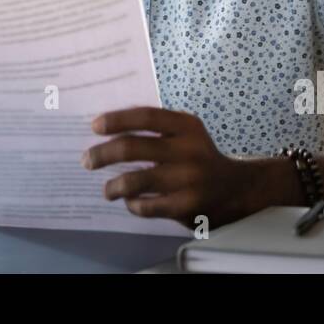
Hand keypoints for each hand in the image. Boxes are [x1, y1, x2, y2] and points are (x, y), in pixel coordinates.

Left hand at [81, 106, 270, 229]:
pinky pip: (146, 206)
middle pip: (133, 148)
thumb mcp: (186, 134)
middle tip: (87, 160)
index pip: (146, 116)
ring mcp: (188, 179)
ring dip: (113, 186)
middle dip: (103, 154)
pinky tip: (130, 202)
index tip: (94, 126)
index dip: (117, 120)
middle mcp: (189, 150)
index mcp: (187, 126)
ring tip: (107, 190)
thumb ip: (156, 128)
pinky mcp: (186, 206)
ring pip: (135, 181)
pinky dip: (133, 204)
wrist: (236, 190)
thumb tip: (107, 127)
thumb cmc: (199, 157)